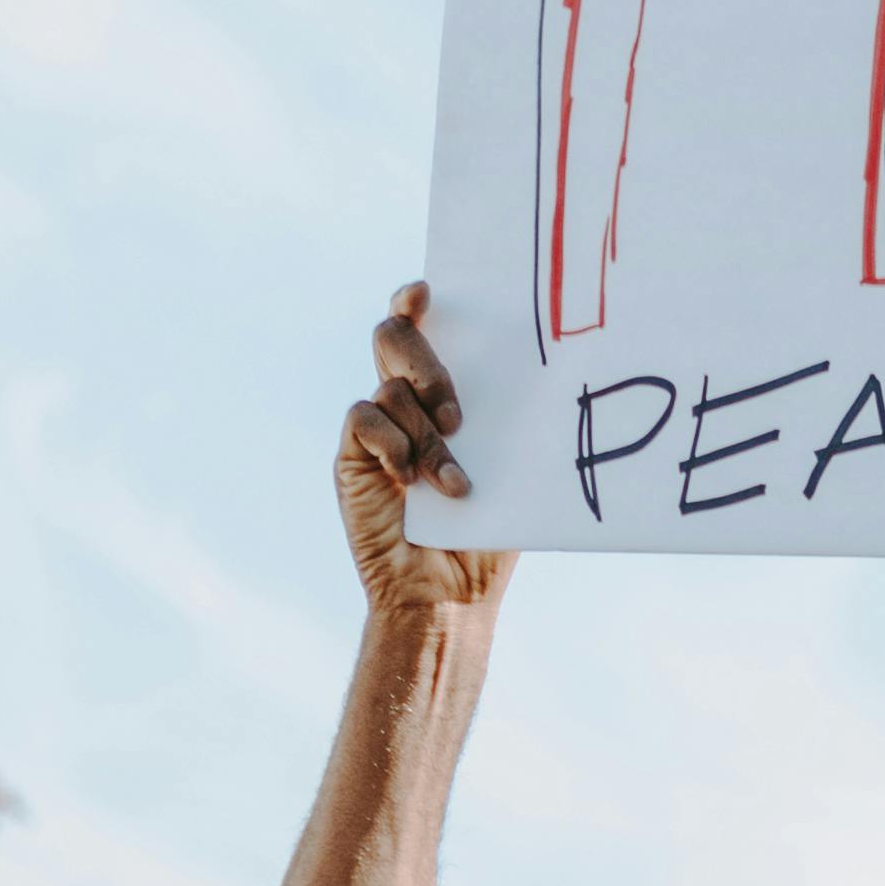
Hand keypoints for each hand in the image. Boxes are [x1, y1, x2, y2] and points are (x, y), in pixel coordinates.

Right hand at [338, 281, 509, 626]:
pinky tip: (410, 483)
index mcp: (444, 398)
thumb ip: (501, 419)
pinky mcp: (352, 457)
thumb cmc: (485, 536)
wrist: (446, 593)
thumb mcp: (508, 469)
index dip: (414, 302)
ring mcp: (376, 430)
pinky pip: (365, 418)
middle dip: (426, 362)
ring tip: (450, 479)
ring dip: (426, 434)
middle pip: (395, 338)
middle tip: (456, 414)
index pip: (424, 330)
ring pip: (389, 387)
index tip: (425, 291)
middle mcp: (405, 405)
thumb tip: (533, 373)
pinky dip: (392, 446)